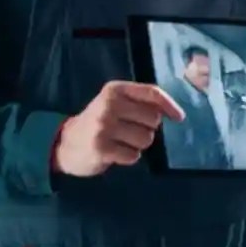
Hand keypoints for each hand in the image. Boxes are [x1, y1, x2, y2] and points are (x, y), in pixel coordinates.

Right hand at [52, 81, 184, 176]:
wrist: (66, 143)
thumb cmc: (99, 121)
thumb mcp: (115, 103)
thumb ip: (139, 102)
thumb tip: (174, 113)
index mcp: (115, 89)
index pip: (152, 93)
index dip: (170, 105)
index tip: (180, 118)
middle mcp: (110, 104)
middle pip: (153, 119)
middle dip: (148, 129)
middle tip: (131, 131)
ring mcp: (104, 126)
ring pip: (146, 139)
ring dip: (139, 145)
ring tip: (122, 142)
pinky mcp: (101, 148)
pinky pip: (133, 156)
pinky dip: (129, 157)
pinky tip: (115, 153)